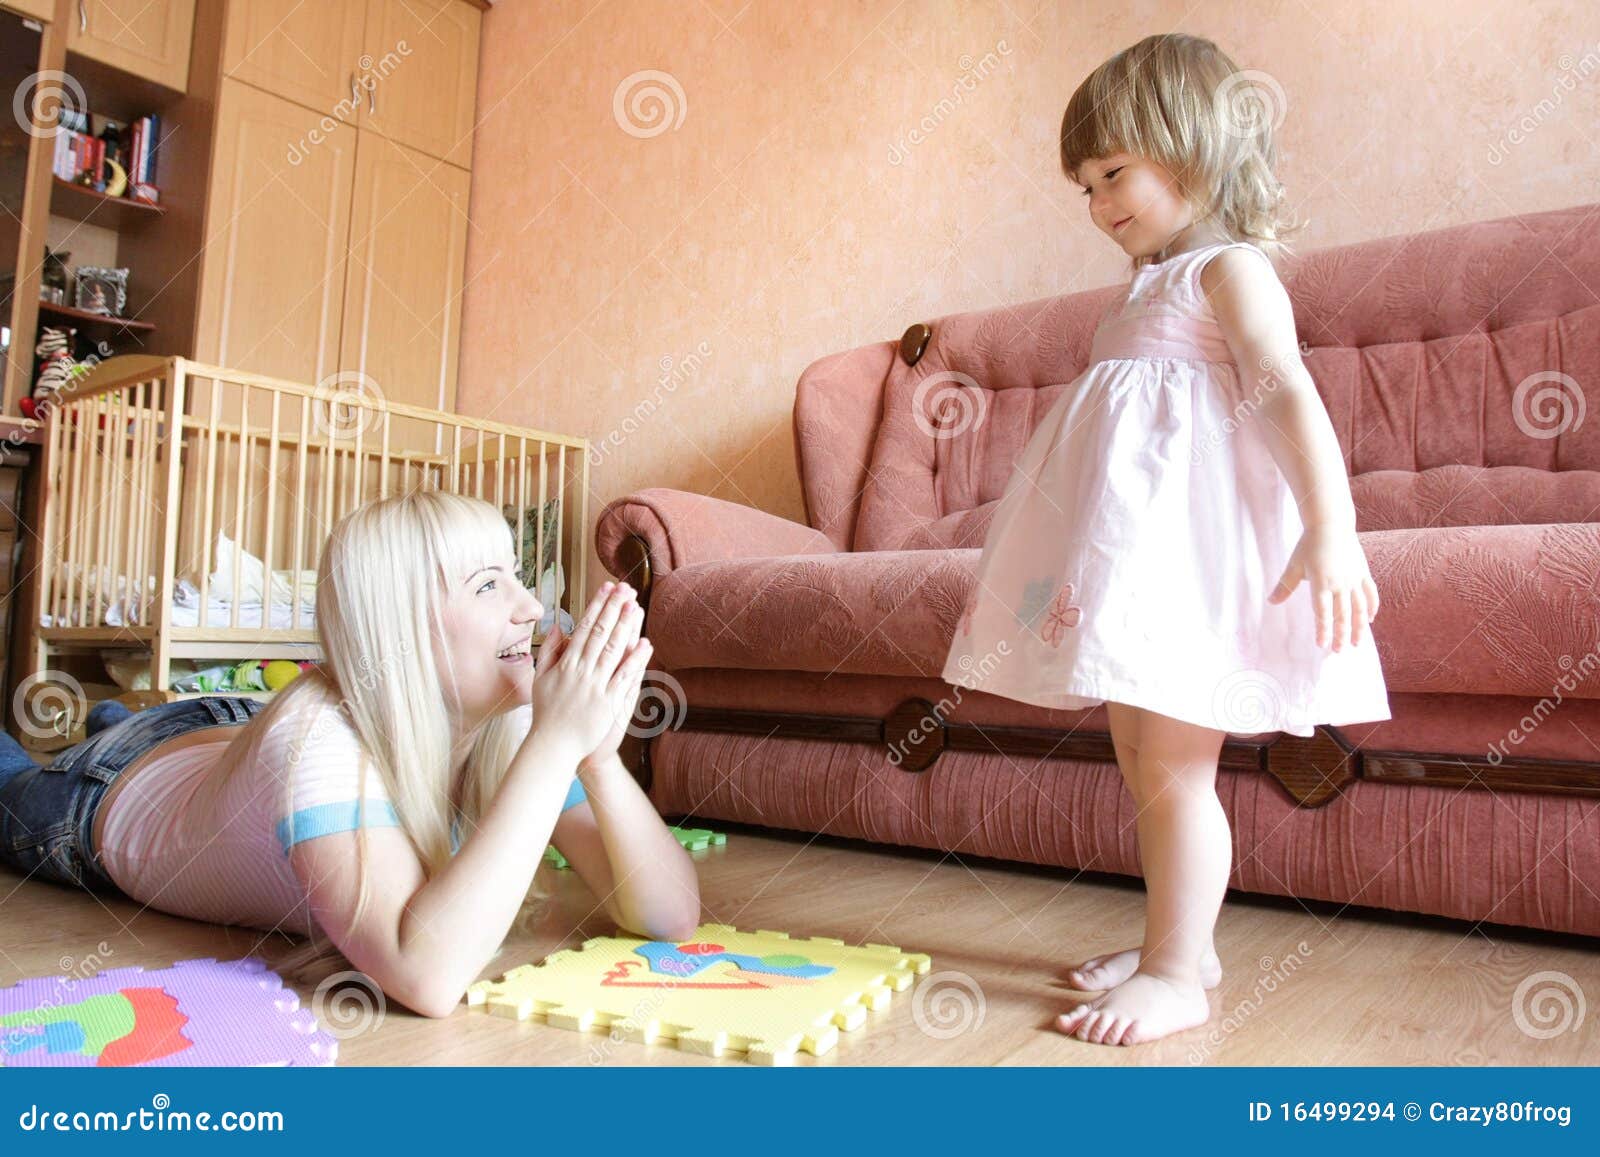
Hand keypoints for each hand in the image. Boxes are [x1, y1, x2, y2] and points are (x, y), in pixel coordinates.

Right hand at [529, 581, 650, 755]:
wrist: (553, 745)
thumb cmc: (547, 713)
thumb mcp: (540, 679)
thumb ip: (548, 652)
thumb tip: (557, 627)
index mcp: (566, 664)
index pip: (584, 628)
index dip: (597, 606)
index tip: (606, 589)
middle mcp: (581, 671)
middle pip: (600, 634)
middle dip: (613, 609)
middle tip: (625, 588)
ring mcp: (595, 686)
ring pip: (613, 651)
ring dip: (625, 627)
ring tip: (635, 606)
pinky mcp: (608, 702)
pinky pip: (624, 677)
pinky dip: (635, 661)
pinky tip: (645, 645)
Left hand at [1267, 524, 1380, 651]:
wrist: (1332, 525)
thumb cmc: (1309, 545)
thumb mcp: (1294, 565)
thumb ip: (1284, 586)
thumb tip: (1271, 601)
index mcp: (1322, 583)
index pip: (1323, 613)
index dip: (1323, 630)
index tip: (1321, 645)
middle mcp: (1341, 584)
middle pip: (1343, 615)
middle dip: (1341, 634)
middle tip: (1339, 651)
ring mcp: (1355, 579)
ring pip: (1360, 608)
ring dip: (1359, 627)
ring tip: (1357, 642)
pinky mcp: (1364, 573)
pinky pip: (1370, 594)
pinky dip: (1372, 608)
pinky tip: (1370, 620)